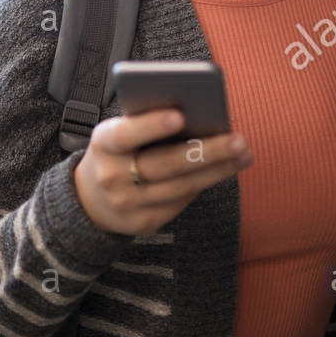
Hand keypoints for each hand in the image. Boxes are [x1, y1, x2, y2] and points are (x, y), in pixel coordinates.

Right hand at [73, 108, 252, 236]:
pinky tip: (227, 168)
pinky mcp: (145, 223)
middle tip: (238, 139)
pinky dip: (206, 182)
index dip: (150, 126)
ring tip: (243, 153)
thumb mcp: (121, 132)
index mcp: (104, 144)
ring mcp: (128, 205)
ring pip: (180, 187)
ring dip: (216, 170)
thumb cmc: (120, 150)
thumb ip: (147, 121)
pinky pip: (181, 201)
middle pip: (163, 165)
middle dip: (205, 152)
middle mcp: (113, 177)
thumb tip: (197, 113)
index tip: (180, 115)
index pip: (125, 134)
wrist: (92, 198)